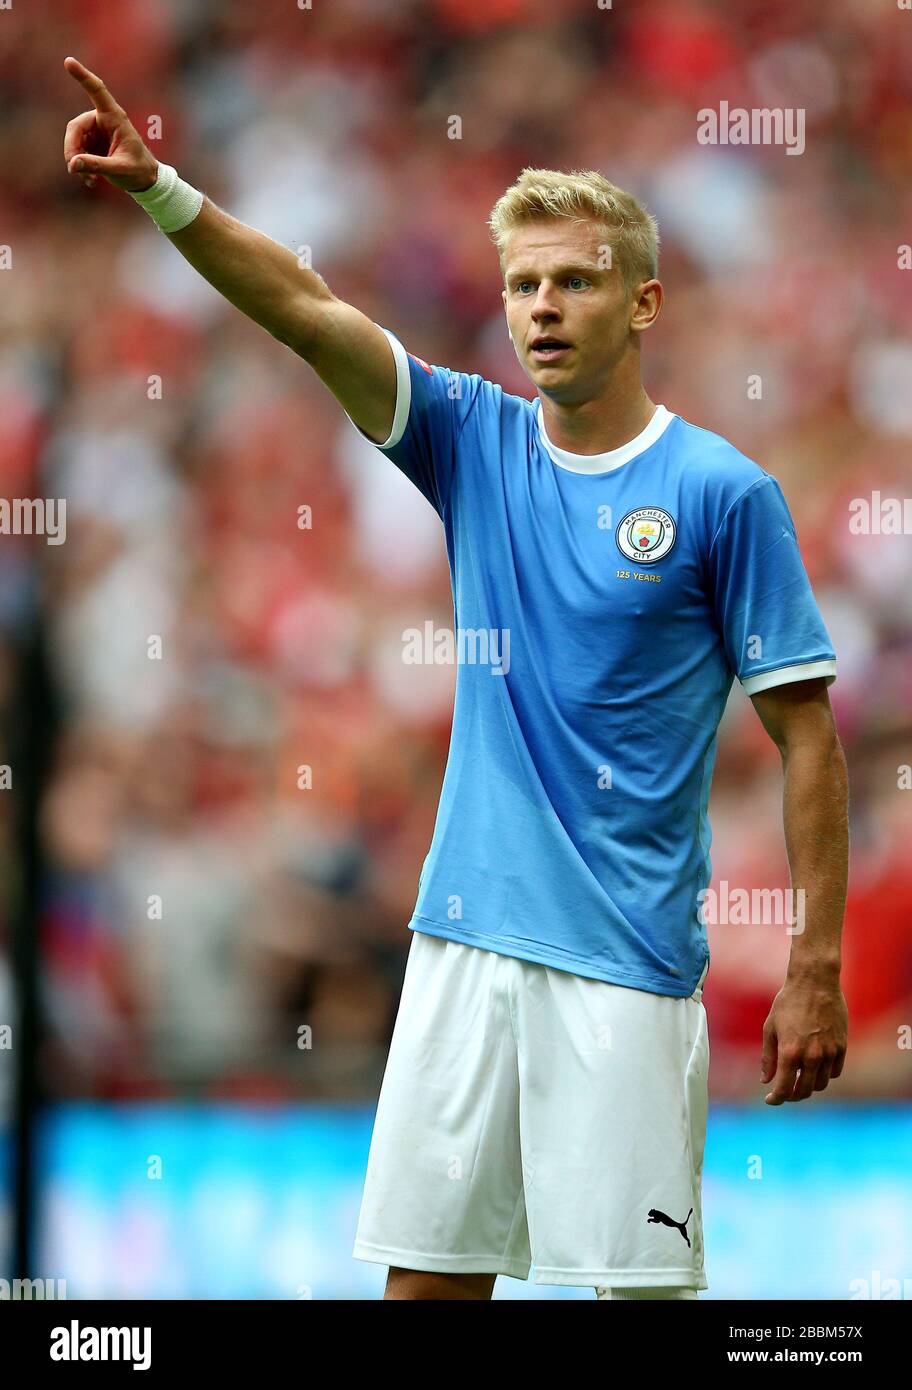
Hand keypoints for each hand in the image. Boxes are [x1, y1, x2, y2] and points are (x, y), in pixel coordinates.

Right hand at [63, 56, 157, 192]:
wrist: (145, 180)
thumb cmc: (138, 171)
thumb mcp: (119, 170)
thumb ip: (97, 166)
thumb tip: (72, 163)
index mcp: (115, 117)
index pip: (97, 91)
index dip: (83, 76)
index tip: (68, 61)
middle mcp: (103, 120)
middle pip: (75, 127)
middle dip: (72, 149)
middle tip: (74, 169)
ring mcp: (96, 131)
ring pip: (73, 140)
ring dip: (77, 160)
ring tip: (90, 179)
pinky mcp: (92, 142)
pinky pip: (77, 151)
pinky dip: (80, 166)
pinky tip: (91, 180)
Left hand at [760, 972, 847, 1103]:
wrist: (815, 983)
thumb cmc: (788, 1003)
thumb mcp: (770, 1028)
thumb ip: (768, 1057)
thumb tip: (766, 1080)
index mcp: (790, 1052)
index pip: (784, 1088)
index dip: (776, 1099)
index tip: (770, 1100)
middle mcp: (811, 1056)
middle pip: (804, 1091)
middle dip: (792, 1095)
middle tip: (785, 1091)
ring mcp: (829, 1053)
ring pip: (821, 1084)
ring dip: (809, 1085)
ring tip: (799, 1077)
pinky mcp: (842, 1047)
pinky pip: (834, 1072)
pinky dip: (824, 1074)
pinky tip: (815, 1067)